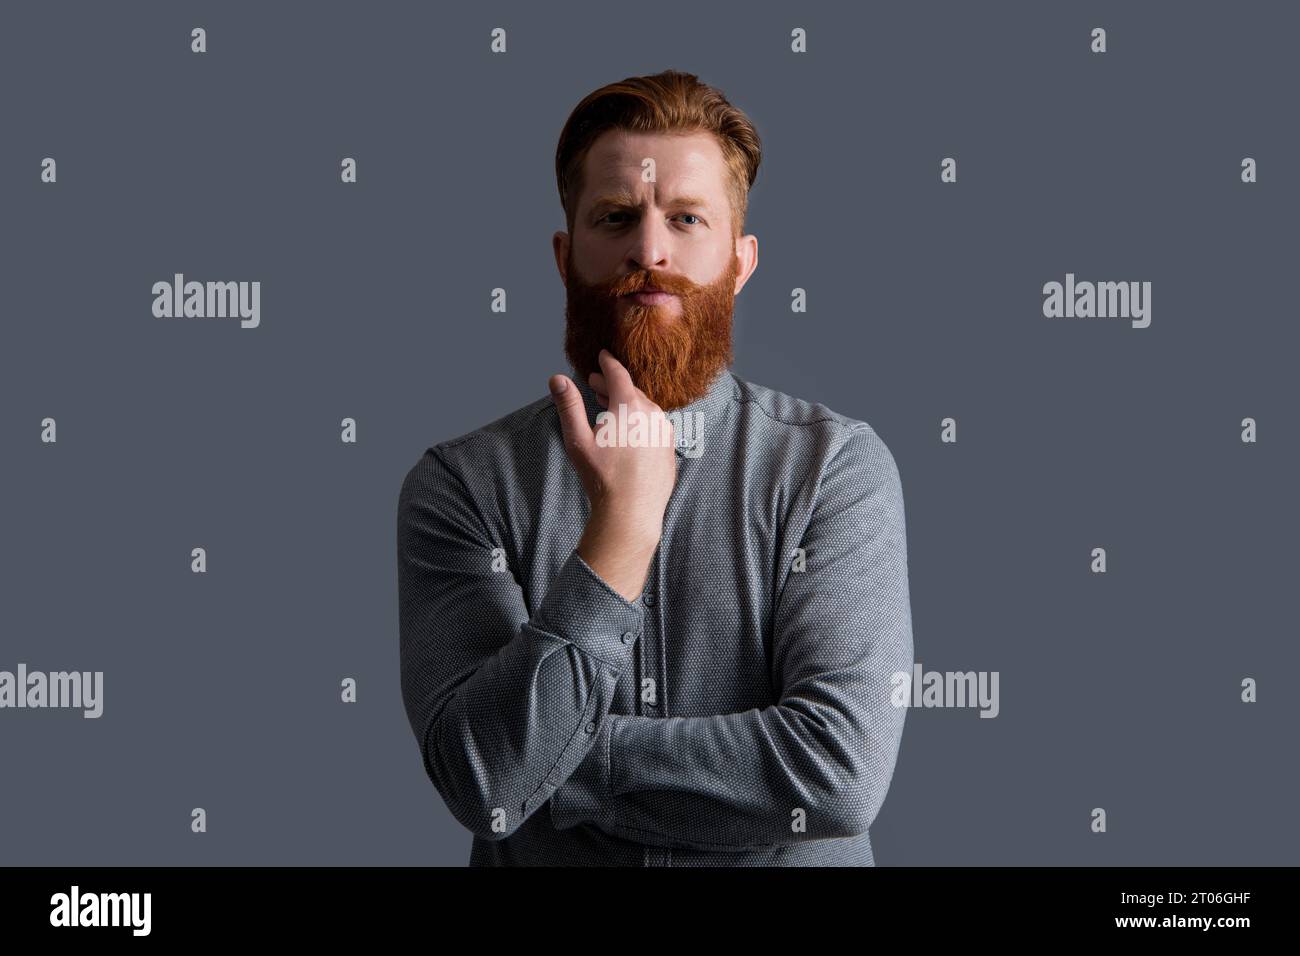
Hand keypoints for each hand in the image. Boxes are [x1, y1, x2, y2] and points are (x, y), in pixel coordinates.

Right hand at [548, 350, 677, 599]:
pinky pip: (654, 427)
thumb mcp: (578, 440)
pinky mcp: (670, 448)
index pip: (618, 375)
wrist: (631, 513)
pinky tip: (628, 433)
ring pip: (645, 408)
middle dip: (613, 386)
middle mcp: (652, 414)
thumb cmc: (602, 478)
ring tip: (610, 408)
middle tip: (596, 385)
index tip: (602, 355)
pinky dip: (640, 422)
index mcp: (630, 407)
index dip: (608, 363)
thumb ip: (569, 406)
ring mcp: (665, 432)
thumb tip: (557, 379)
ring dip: (627, 404)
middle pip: (631, 391)